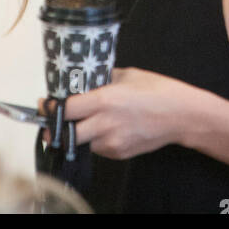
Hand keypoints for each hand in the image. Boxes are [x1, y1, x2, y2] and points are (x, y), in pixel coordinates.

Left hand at [58, 68, 195, 158]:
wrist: (182, 115)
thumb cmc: (159, 90)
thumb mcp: (130, 75)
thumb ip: (106, 78)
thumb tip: (89, 79)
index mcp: (105, 100)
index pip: (66, 110)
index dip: (52, 108)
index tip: (46, 104)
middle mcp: (104, 124)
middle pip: (66, 134)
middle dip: (57, 129)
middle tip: (55, 121)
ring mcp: (111, 142)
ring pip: (82, 142)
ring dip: (80, 133)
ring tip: (89, 120)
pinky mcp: (118, 153)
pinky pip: (98, 148)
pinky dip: (97, 139)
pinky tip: (110, 127)